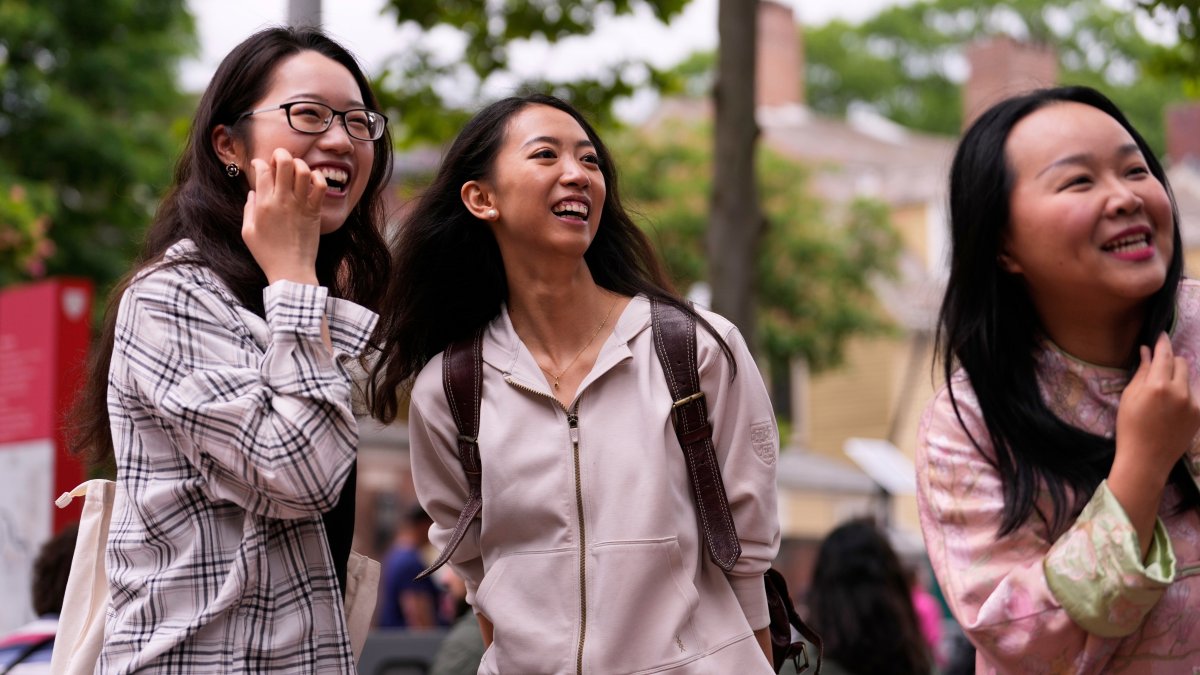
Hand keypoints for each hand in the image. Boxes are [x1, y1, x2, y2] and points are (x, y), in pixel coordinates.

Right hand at [241, 148, 327, 285]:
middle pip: (283, 162)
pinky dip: (317, 177)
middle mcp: (282, 201)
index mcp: (263, 205)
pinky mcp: (314, 211)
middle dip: (280, 153)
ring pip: (302, 170)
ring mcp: (300, 205)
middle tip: (279, 158)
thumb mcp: (248, 232)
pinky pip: (320, 186)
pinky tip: (311, 181)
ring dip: (299, 163)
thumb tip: (252, 192)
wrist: (291, 270)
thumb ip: (248, 209)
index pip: (263, 171)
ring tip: (295, 168)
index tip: (260, 165)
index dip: (260, 163)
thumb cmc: (267, 254)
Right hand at [1114, 332, 1198, 483]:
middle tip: (1158, 369)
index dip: (1163, 342)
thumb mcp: (1129, 397)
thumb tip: (1147, 351)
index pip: (1164, 354)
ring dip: (1178, 377)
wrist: (1146, 459)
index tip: (1161, 335)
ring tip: (1165, 391)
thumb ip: (1141, 372)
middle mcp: (1180, 391)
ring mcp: (1193, 403)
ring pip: (1189, 377)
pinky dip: (1185, 393)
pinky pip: (1194, 393)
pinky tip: (1172, 406)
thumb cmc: (1130, 428)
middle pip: (1181, 362)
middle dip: (1170, 361)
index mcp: (1157, 385)